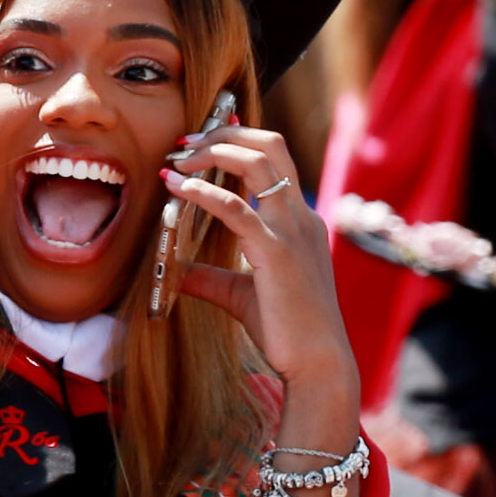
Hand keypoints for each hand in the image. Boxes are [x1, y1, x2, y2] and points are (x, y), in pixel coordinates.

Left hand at [160, 130, 356, 407]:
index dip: (240, 138)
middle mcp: (299, 216)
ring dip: (214, 150)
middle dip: (225, 133)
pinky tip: (177, 187)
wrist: (318, 363)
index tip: (206, 137)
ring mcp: (291, 230)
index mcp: (299, 222)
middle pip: (270, 145)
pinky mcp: (275, 251)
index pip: (275, 159)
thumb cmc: (288, 333)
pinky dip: (202, 191)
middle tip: (186, 141)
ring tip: (178, 158)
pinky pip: (235, 207)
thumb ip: (212, 278)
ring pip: (257, 162)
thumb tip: (177, 271)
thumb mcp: (242, 296)